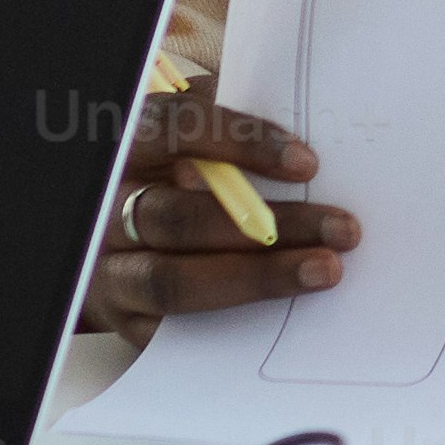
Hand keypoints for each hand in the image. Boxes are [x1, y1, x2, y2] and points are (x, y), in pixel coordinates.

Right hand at [78, 92, 354, 324]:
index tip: (306, 163)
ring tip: (323, 269)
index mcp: (126, 146)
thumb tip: (298, 125)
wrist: (117, 230)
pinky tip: (282, 313)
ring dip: (256, 278)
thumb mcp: (195, 130)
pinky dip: (230, 320)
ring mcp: (108, 269)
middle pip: (178, 217)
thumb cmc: (175, 165)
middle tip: (339, 229)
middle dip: (267, 225)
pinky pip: (171, 329)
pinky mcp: (123, 318)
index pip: (173, 131)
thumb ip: (235, 115)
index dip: (240, 143)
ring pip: (172, 279)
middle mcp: (106, 209)